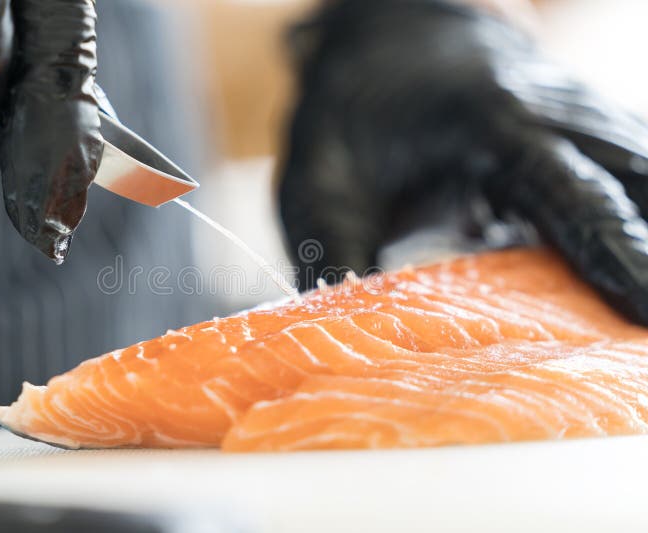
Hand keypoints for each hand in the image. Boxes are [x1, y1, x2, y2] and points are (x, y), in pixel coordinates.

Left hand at [279, 0, 647, 323]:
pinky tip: (632, 262)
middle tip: (646, 324)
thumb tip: (340, 330)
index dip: (611, 247)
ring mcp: (578, 116)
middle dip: (646, 250)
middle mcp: (554, 113)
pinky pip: (634, 172)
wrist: (388, 39)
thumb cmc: (354, 112)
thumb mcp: (323, 180)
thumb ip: (335, 250)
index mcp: (491, 121)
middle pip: (632, 183)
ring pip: (643, 173)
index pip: (569, 190)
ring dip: (645, 233)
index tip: (644, 303)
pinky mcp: (584, 131)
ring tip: (640, 306)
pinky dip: (638, 215)